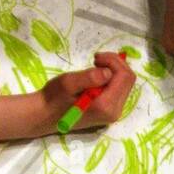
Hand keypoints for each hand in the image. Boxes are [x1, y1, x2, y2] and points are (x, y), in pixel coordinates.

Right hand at [0, 53, 135, 139]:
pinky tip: (96, 75)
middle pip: (128, 79)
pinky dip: (110, 77)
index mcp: (107, 106)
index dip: (113, 62)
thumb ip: (89, 78)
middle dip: (115, 64)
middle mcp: (114, 112)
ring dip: (113, 69)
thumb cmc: (54, 99)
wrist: (45, 115)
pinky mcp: (108, 110)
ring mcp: (112, 112)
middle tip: (96, 59)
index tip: (95, 58)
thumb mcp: (68, 84)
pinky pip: (118, 89)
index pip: (125, 77)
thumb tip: (108, 73)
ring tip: (95, 65)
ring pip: (125, 83)